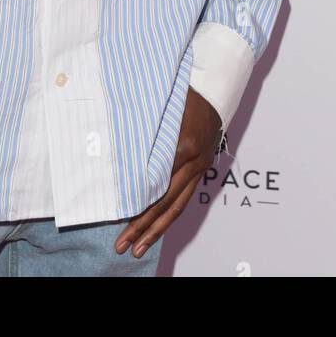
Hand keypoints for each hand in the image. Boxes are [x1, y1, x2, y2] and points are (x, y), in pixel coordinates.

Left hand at [114, 87, 222, 259]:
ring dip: (157, 229)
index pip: (157, 184)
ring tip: (139, 247)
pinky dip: (170, 215)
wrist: (216, 89)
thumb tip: (118, 145)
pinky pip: (185, 197)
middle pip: (165, 201)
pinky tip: (157, 227)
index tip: (120, 220)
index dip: (139, 205)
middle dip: (143, 226)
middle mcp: (193, 161)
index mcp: (183, 145)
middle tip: (122, 244)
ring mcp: (200, 167)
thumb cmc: (185, 92)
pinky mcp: (202, 168)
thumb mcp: (164, 105)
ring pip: (178, 206)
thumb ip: (146, 127)